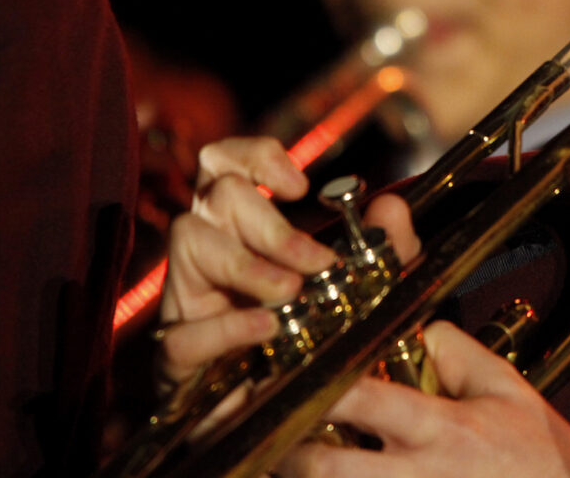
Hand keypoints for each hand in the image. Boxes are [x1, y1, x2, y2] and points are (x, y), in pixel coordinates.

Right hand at [156, 137, 419, 398]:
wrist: (293, 412)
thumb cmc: (317, 333)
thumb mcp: (366, 285)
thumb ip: (386, 247)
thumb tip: (390, 208)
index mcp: (241, 224)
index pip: (224, 162)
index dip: (255, 157)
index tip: (300, 185)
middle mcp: (207, 248)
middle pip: (216, 194)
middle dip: (271, 223)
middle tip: (316, 261)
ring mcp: (187, 298)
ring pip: (189, 241)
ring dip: (247, 264)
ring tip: (289, 293)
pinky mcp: (178, 357)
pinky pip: (183, 332)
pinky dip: (227, 327)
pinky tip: (266, 329)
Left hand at [277, 321, 569, 477]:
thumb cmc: (539, 453)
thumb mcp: (505, 388)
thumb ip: (456, 352)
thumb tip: (414, 332)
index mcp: (439, 428)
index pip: (362, 399)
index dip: (316, 384)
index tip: (280, 375)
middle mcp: (417, 474)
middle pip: (326, 468)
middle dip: (284, 452)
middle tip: (259, 434)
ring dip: (299, 476)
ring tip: (277, 460)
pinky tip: (320, 476)